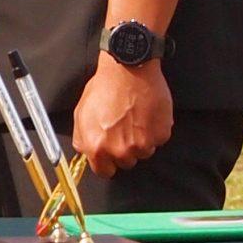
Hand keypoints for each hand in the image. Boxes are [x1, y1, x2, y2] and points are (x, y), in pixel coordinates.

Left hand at [72, 58, 173, 176]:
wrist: (128, 70)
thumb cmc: (104, 88)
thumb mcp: (81, 113)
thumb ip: (82, 138)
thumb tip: (86, 151)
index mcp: (98, 147)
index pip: (104, 171)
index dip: (106, 162)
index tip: (109, 155)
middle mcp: (121, 150)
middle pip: (126, 162)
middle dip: (124, 149)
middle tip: (123, 128)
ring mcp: (143, 144)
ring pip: (144, 152)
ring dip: (140, 140)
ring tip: (134, 118)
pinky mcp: (161, 135)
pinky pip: (158, 140)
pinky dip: (154, 130)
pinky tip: (146, 114)